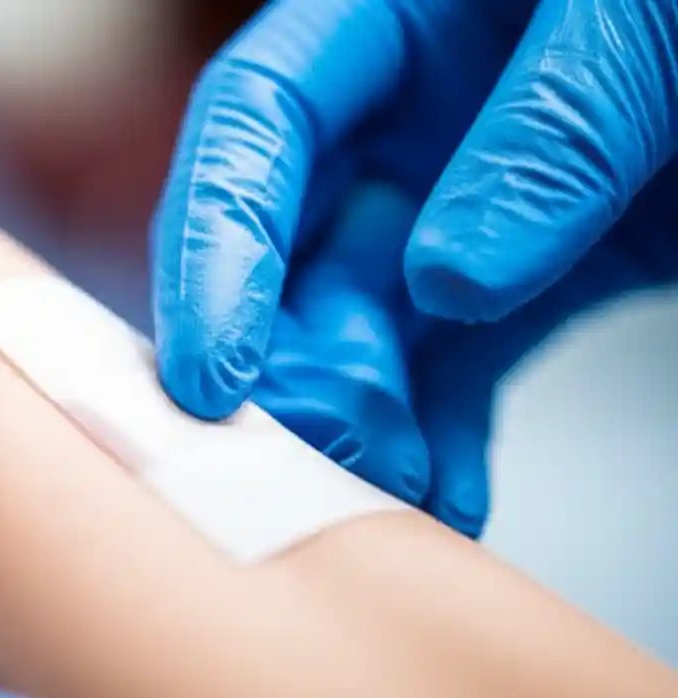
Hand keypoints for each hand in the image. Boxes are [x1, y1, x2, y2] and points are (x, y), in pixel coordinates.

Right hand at [151, 0, 677, 535]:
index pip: (255, 125)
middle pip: (293, 245)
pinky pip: (453, 370)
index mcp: (397, 19)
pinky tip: (446, 497)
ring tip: (387, 484)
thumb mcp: (646, 19)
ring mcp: (461, 206)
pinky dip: (441, 440)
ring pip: (362, 326)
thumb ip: (553, 130)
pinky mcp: (523, 282)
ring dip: (361, 415)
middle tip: (326, 440)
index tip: (216, 367)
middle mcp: (410, 120)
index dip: (215, 244)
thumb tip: (453, 273)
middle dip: (291, 353)